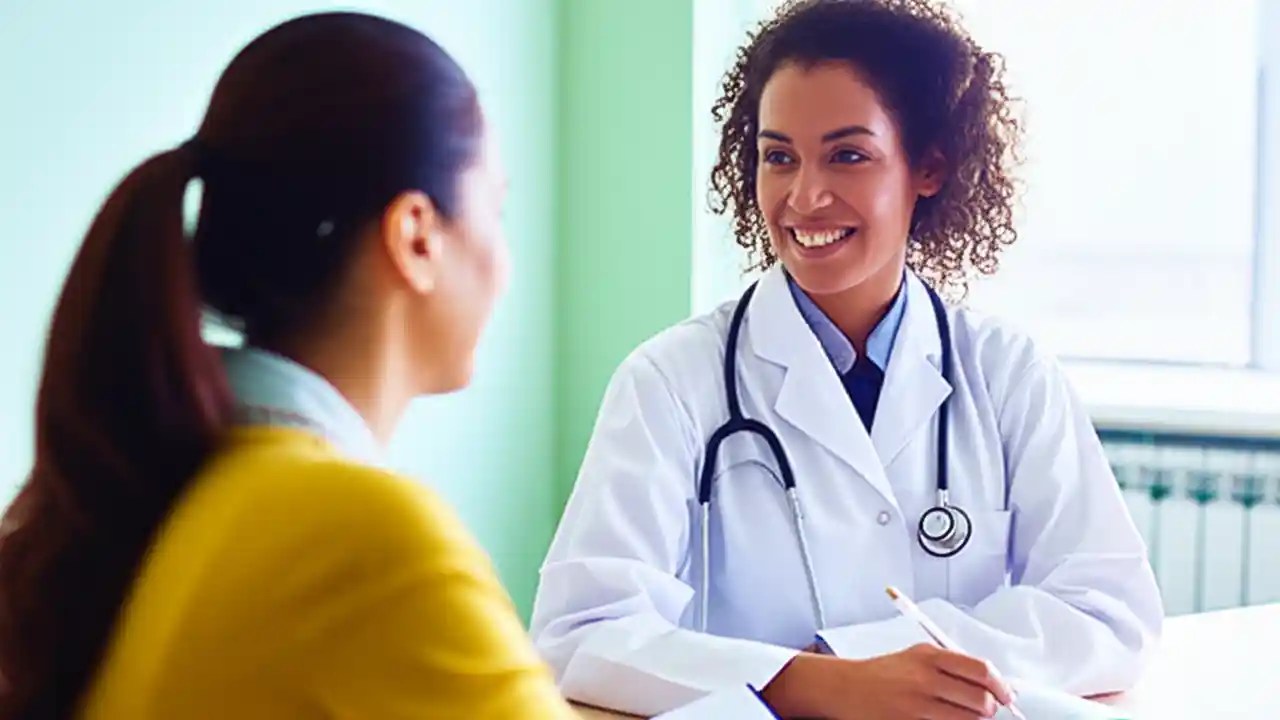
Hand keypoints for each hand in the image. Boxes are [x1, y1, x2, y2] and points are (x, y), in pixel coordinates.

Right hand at [762, 643, 1014, 719]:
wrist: (844, 688)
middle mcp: (925, 679)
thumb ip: (951, 666)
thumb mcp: (916, 657)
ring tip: (962, 716)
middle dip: (989, 709)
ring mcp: (917, 706)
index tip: (1007, 696)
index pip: (981, 671)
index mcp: (929, 656)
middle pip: (980, 701)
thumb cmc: (883, 674)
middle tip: (984, 710)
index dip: (1001, 687)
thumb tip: (993, 683)